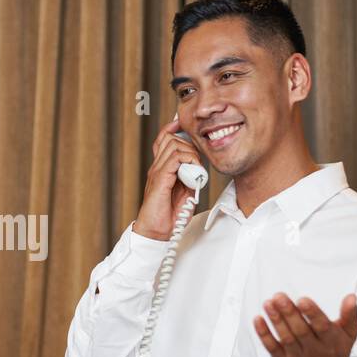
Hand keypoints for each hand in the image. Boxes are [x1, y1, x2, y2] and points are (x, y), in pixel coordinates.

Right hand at [134, 114, 202, 240]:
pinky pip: (174, 159)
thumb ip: (191, 178)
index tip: (184, 126)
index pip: (164, 139)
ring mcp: (156, 172)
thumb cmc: (169, 215)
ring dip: (190, 153)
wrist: (157, 231)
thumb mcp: (185, 192)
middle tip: (198, 160)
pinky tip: (193, 172)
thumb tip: (200, 169)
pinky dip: (188, 161)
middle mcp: (157, 167)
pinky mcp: (159, 179)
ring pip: (173, 146)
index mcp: (161, 168)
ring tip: (197, 169)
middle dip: (190, 144)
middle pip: (171, 139)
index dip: (174, 129)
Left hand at [253, 293, 356, 356]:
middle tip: (279, 297)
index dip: (312, 313)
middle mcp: (315, 351)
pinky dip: (264, 334)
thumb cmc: (337, 351)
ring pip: (286, 338)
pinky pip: (272, 348)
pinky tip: (258, 319)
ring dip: (276, 320)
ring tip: (268, 304)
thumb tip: (351, 297)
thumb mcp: (349, 334)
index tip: (302, 300)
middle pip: (301, 331)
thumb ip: (350, 315)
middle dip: (289, 313)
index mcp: (331, 341)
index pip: (322, 327)